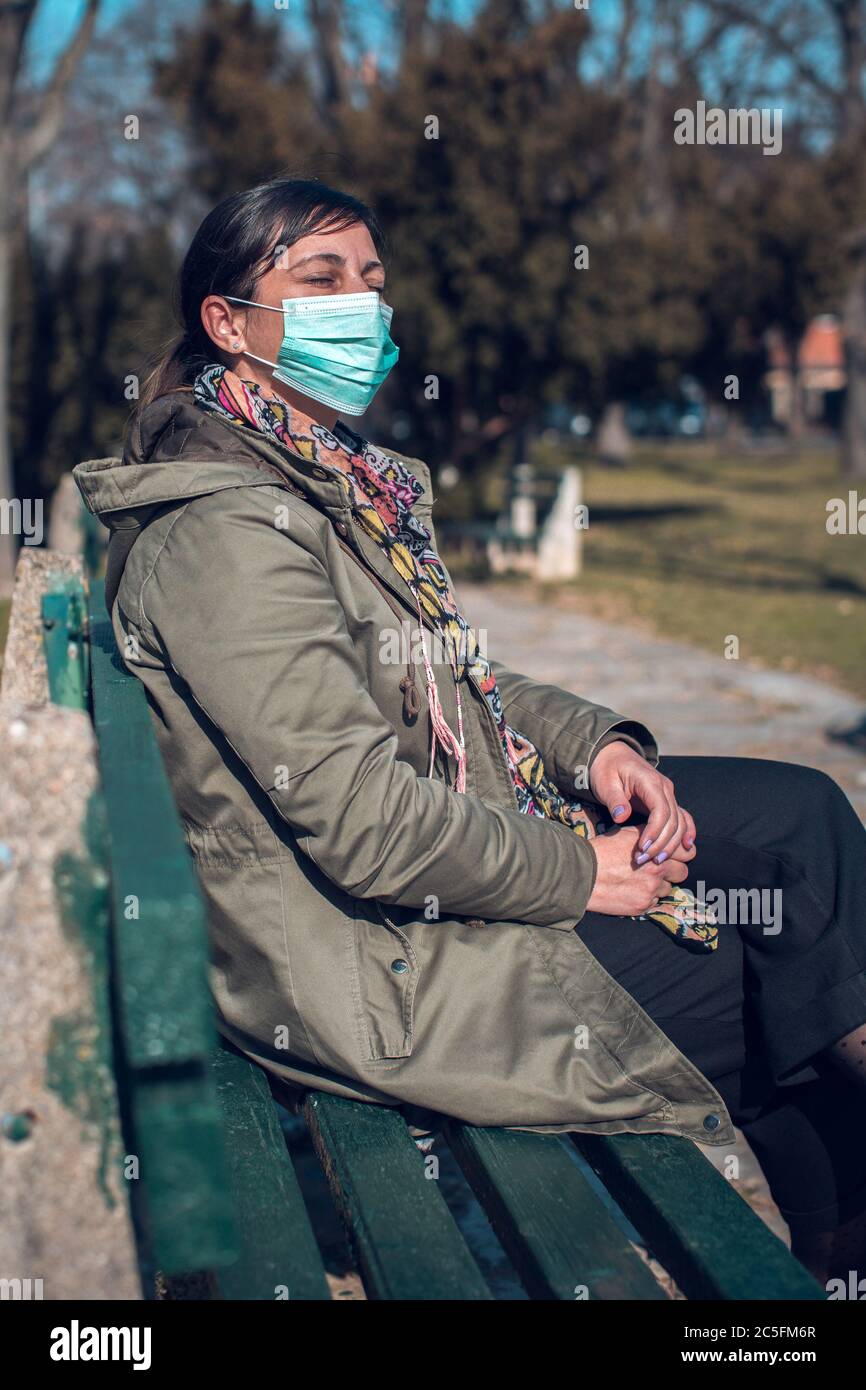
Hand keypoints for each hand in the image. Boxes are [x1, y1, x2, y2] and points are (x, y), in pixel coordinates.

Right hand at [585, 824, 692, 916]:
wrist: (583, 873)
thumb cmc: (602, 850)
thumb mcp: (627, 834)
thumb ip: (650, 835)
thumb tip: (665, 836)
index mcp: (656, 848)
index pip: (687, 852)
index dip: (682, 854)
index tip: (675, 856)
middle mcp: (658, 868)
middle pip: (682, 872)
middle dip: (673, 872)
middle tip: (658, 870)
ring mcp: (651, 889)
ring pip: (668, 889)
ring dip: (658, 886)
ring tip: (640, 881)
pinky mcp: (643, 905)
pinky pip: (654, 902)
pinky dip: (646, 898)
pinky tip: (631, 890)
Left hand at [589, 741, 695, 863]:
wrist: (611, 756)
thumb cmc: (606, 769)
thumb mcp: (605, 782)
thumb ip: (614, 800)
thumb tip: (622, 817)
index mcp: (650, 781)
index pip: (661, 810)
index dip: (655, 832)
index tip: (643, 848)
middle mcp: (664, 788)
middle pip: (673, 820)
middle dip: (661, 843)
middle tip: (645, 860)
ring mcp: (667, 794)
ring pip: (679, 822)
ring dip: (671, 843)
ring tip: (656, 861)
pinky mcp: (666, 801)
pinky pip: (682, 817)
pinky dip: (686, 831)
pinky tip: (686, 847)